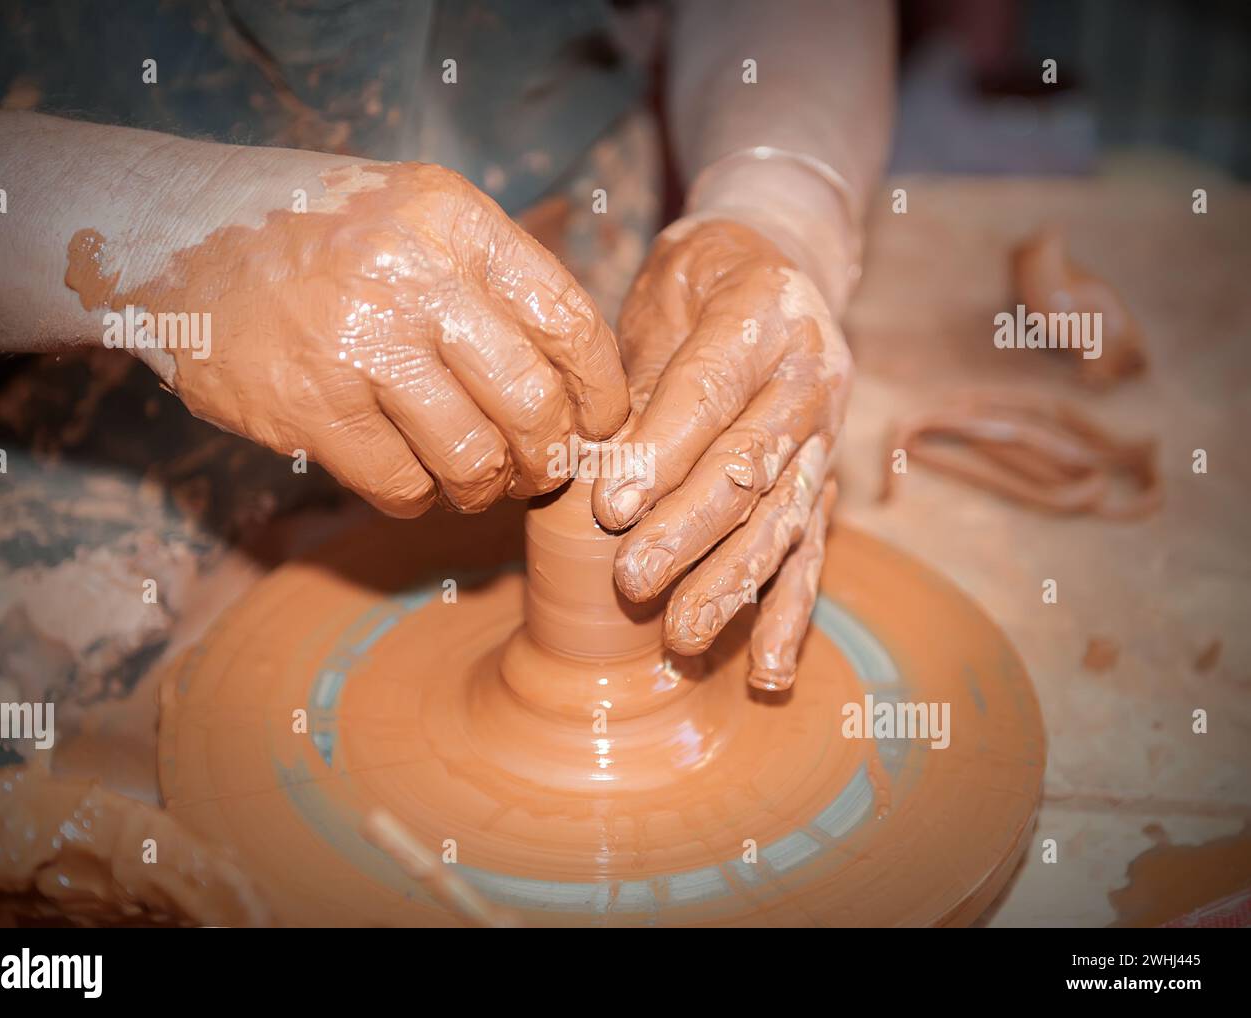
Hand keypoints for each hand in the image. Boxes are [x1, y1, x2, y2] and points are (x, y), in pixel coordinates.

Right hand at [108, 158, 628, 515]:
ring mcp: (357, 344)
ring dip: (487, 487)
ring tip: (478, 480)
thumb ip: (496, 281)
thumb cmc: (324, 235)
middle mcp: (413, 277)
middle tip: (542, 468)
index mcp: (456, 222)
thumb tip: (583, 381)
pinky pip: (401, 485)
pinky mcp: (307, 406)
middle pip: (532, 403)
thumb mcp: (419, 218)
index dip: (602, 392)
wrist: (179, 236)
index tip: (601, 424)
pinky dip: (420, 496)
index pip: (569, 322)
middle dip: (552, 455)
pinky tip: (412, 477)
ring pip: (472, 458)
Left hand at [592, 216, 851, 690]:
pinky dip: (790, 615)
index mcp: (765, 312)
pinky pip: (812, 552)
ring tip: (684, 635)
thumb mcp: (661, 299)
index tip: (608, 507)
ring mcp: (826, 437)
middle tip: (631, 580)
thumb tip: (589, 467)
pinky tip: (768, 672)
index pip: (709, 390)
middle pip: (748, 465)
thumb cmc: (697, 285)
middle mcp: (811, 377)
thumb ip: (637, 379)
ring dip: (732, 583)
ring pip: (780, 519)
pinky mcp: (826, 484)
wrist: (779, 267)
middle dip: (688, 531)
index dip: (661, 452)